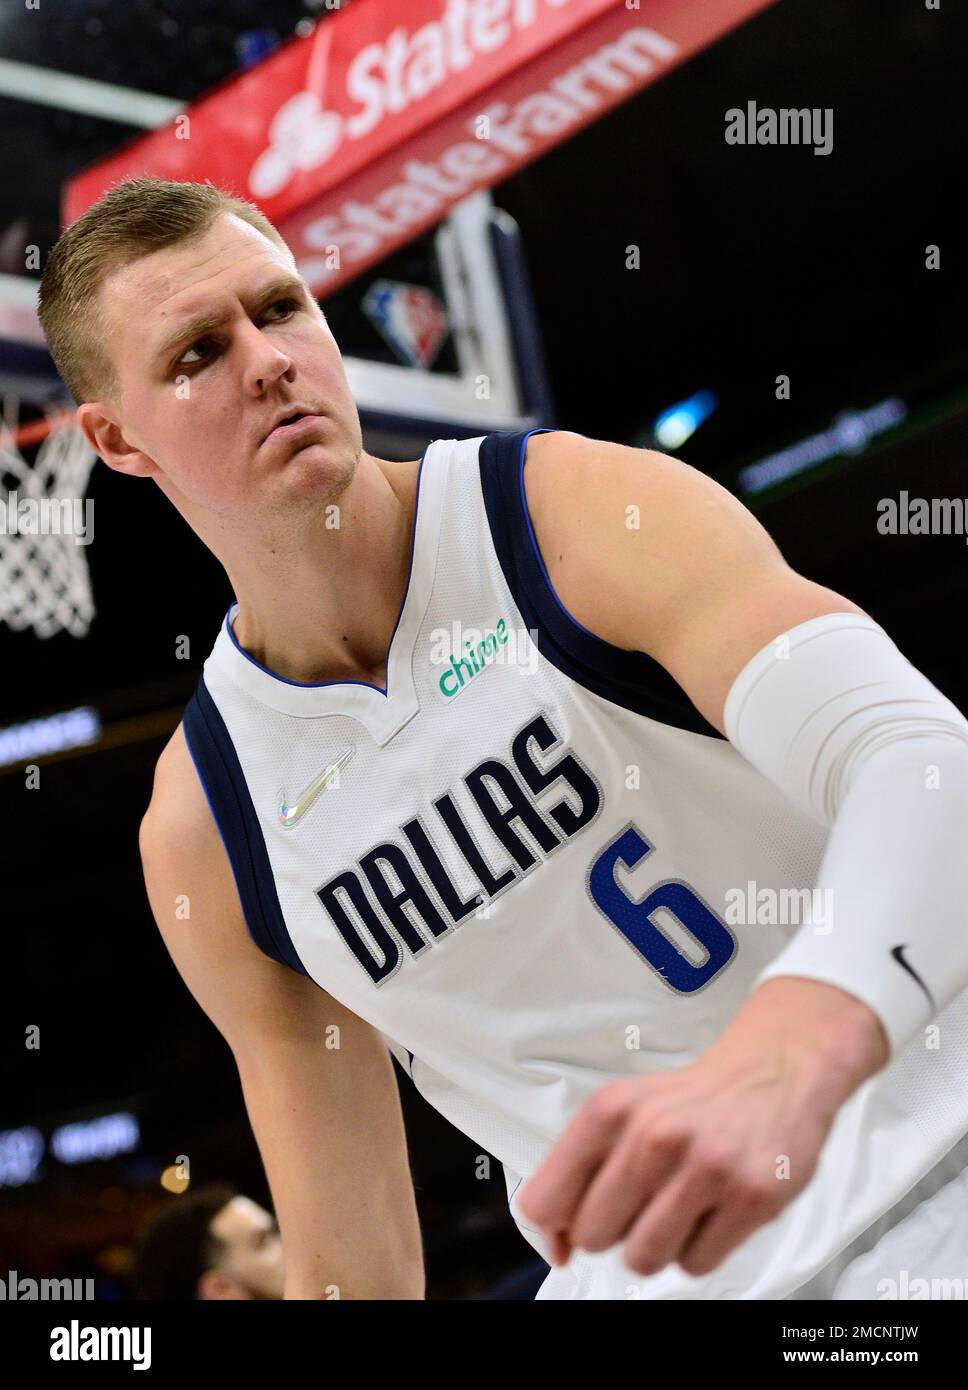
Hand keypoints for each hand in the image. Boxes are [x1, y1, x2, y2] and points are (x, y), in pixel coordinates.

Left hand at [516, 978, 886, 1279]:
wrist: (771, 1072)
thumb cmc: (688, 1102)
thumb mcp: (622, 1110)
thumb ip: (580, 1169)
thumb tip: (556, 1244)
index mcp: (609, 1111)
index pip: (544, 1202)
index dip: (553, 1228)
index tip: (569, 1229)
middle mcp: (653, 1136)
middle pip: (592, 1237)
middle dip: (612, 1230)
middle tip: (643, 1201)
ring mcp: (705, 1167)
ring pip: (643, 1259)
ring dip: (657, 1245)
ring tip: (678, 1205)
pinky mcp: (752, 1196)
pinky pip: (696, 1265)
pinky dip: (700, 1248)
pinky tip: (712, 1208)